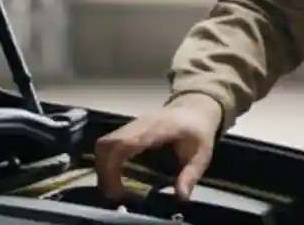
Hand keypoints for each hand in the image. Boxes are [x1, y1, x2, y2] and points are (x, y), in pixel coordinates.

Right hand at [94, 93, 223, 200]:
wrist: (195, 107)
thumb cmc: (198, 130)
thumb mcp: (201, 154)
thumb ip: (191, 174)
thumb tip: (181, 197)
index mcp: (157, 129)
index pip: (125, 143)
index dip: (114, 167)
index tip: (117, 191)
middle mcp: (139, 125)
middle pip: (107, 143)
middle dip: (104, 171)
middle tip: (113, 194)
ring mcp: (132, 125)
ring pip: (104, 143)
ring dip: (103, 167)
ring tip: (113, 188)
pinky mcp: (129, 129)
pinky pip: (109, 143)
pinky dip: (106, 160)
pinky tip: (115, 176)